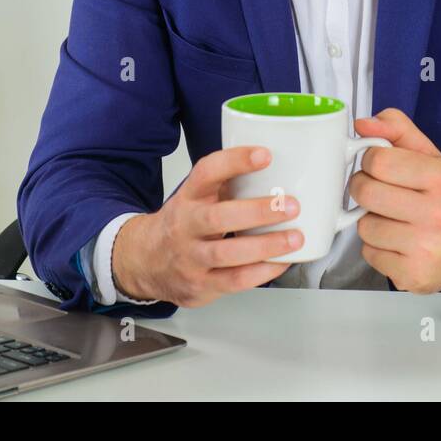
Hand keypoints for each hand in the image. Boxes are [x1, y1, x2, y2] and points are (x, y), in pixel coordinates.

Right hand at [111, 145, 302, 306]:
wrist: (146, 261)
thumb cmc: (182, 225)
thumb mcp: (195, 198)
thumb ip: (225, 184)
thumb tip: (277, 168)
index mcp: (188, 197)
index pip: (207, 172)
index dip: (235, 161)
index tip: (264, 155)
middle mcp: (186, 226)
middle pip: (218, 217)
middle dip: (258, 210)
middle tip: (290, 205)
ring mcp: (191, 258)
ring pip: (228, 253)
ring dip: (266, 246)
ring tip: (295, 237)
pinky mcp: (201, 285)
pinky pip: (235, 280)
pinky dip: (263, 271)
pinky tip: (282, 262)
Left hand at [350, 108, 440, 294]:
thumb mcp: (429, 156)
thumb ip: (396, 130)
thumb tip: (363, 124)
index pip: (379, 160)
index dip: (371, 161)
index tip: (379, 166)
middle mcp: (439, 215)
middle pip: (366, 192)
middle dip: (363, 189)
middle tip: (377, 193)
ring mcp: (427, 249)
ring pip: (364, 226)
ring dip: (371, 222)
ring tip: (392, 221)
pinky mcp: (413, 276)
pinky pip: (369, 254)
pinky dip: (376, 248)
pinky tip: (397, 243)